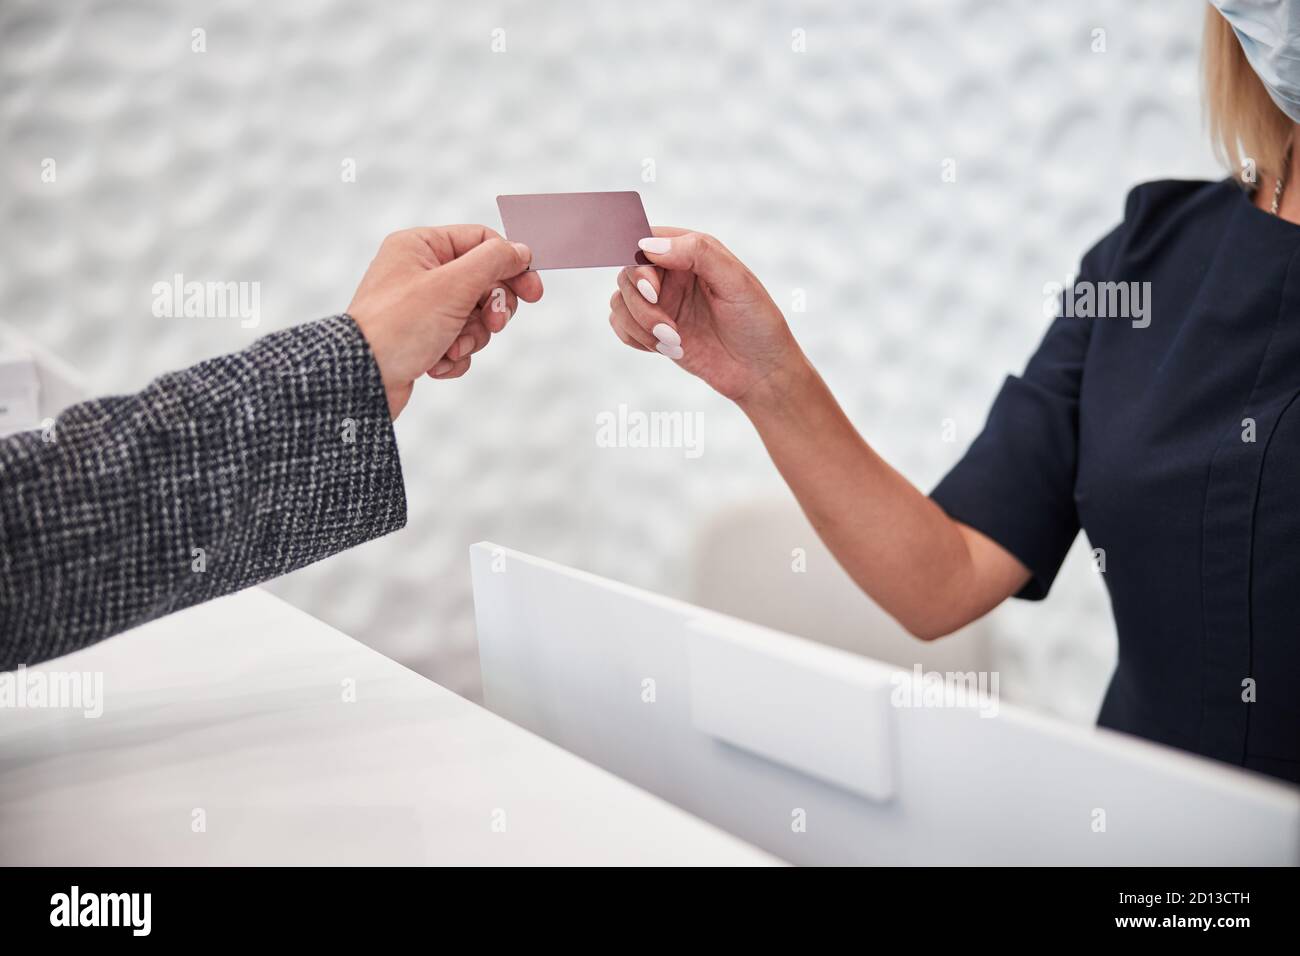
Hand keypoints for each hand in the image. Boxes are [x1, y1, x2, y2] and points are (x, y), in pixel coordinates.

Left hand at [348, 225, 542, 417]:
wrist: (361, 380)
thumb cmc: (398, 326)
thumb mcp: (453, 285)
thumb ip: (493, 261)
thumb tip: (520, 251)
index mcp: (420, 247)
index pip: (481, 242)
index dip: (511, 265)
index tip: (533, 292)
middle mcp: (418, 272)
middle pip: (482, 281)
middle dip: (491, 309)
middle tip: (494, 324)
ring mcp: (419, 307)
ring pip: (474, 316)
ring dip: (472, 336)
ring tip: (452, 349)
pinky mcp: (419, 338)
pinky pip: (457, 341)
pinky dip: (455, 355)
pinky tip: (436, 364)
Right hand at [607, 227, 804, 407]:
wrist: (760, 371)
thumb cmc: (757, 322)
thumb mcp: (736, 281)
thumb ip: (697, 252)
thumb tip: (648, 245)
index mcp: (692, 253)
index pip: (647, 240)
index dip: (640, 263)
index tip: (653, 290)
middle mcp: (672, 274)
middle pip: (628, 274)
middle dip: (642, 304)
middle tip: (668, 328)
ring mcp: (661, 302)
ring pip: (621, 301)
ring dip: (640, 325)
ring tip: (674, 342)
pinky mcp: (653, 330)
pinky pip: (621, 325)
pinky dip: (636, 338)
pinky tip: (666, 349)